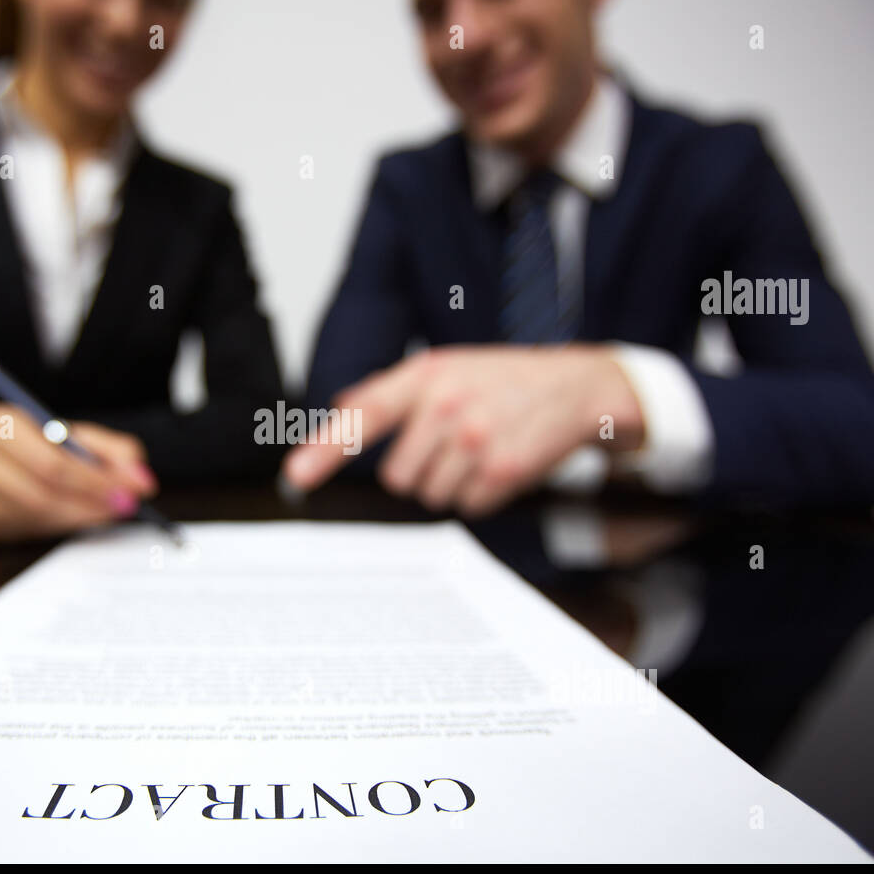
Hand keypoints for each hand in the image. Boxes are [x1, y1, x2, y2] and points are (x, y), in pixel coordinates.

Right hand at [0, 403, 156, 539]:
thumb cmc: (33, 447)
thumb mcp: (72, 438)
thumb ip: (112, 453)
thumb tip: (143, 483)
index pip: (52, 463)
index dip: (94, 483)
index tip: (128, 495)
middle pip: (39, 494)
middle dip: (87, 506)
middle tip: (120, 510)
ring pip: (27, 517)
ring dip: (70, 519)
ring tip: (97, 514)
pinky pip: (13, 530)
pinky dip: (46, 527)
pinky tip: (66, 516)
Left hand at [282, 345, 643, 517]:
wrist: (577, 385)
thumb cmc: (504, 379)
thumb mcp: (446, 367)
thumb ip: (392, 390)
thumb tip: (342, 409)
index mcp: (425, 375)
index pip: (365, 414)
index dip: (326, 449)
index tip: (295, 477)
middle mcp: (447, 404)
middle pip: (398, 476)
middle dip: (420, 470)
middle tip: (453, 445)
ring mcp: (476, 438)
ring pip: (432, 495)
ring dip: (453, 483)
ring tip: (482, 449)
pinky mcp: (505, 468)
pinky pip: (469, 506)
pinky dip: (483, 495)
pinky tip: (502, 463)